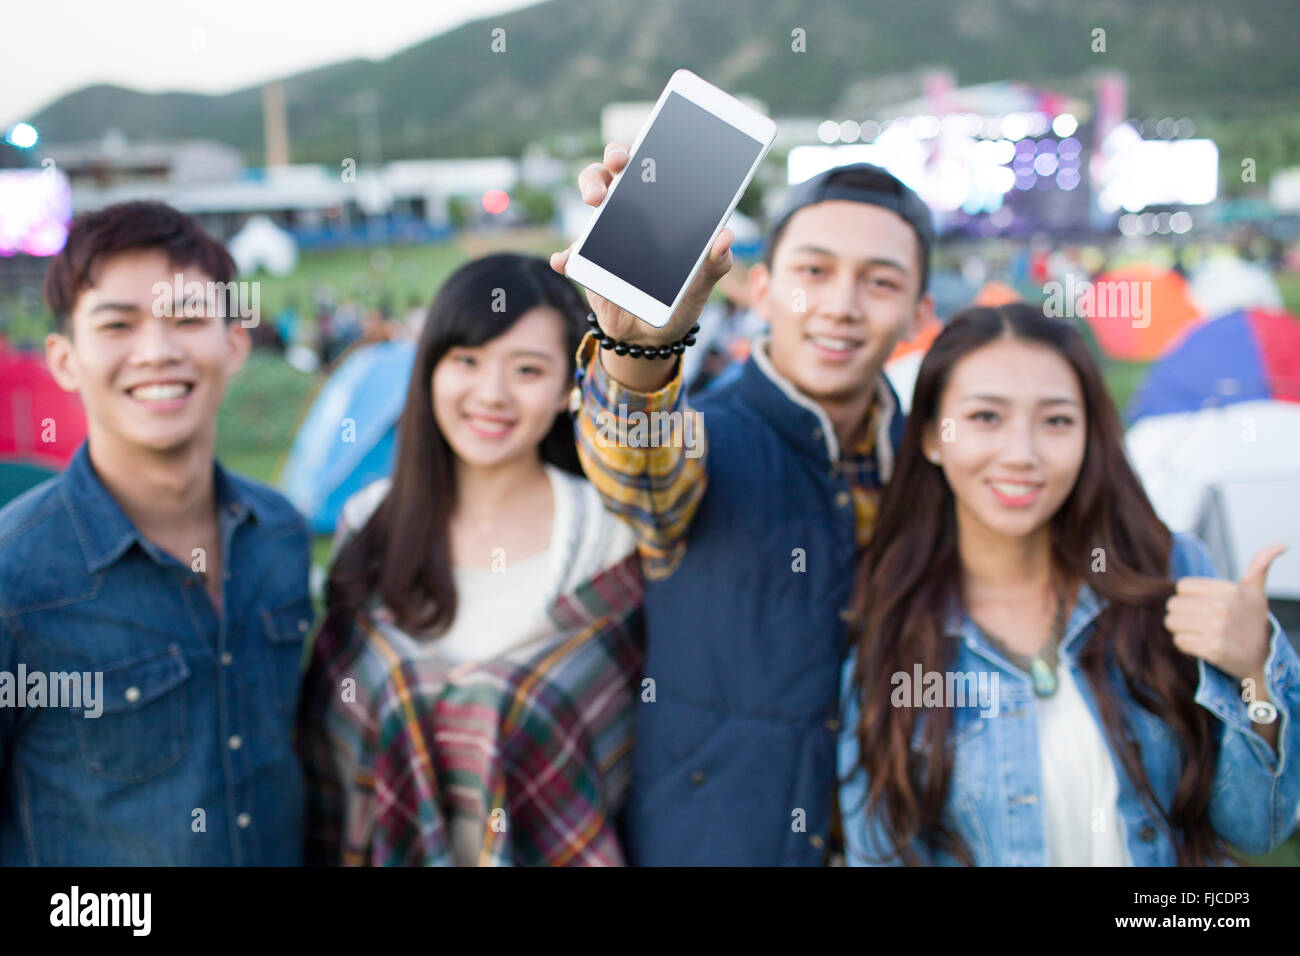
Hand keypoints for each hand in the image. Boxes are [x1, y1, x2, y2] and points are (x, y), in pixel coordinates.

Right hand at [549, 141, 733, 347]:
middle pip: (613, 173)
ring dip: (590, 188)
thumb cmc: (681, 298)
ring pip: (591, 198)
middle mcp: (628, 214)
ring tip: (595, 200)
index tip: (645, 147)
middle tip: (618, 164)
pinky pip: (570, 255)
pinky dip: (566, 256)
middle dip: (612, 160)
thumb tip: (725, 236)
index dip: (644, 150)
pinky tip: (565, 259)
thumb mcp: (703, 282)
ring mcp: (603, 236)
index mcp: (659, 210)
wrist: (653, 334)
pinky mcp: (585, 264)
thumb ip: (716, 262)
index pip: (650, 168)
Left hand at [1165, 544, 1285, 685]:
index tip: (1205, 606)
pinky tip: (1203, 646)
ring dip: (1182, 630)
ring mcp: (1216, 628)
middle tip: (1201, 622)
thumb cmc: (1254, 621)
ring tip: (1202, 633)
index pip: (1182, 586)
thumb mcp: (1256, 592)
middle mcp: (1222, 607)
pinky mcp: (1212, 649)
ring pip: (1172, 622)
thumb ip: (1260, 565)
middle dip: (1183, 614)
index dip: (1189, 597)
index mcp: (1229, 589)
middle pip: (1173, 605)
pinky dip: (1186, 645)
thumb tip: (1282, 544)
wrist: (1265, 658)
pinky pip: (1178, 641)